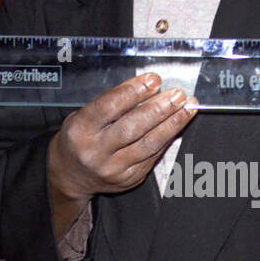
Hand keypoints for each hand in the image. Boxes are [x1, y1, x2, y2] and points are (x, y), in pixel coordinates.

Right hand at [47, 73, 196, 234]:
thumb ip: (111, 105)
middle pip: (132, 127)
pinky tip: (177, 125)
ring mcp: (113, 169)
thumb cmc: (80, 138)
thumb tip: (149, 90)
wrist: (71, 177)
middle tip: (177, 95)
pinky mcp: (129, 179)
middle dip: (159, 109)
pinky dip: (167, 139)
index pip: (109, 107)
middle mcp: (95, 151)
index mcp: (80, 130)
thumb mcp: (82, 117)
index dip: (133, 92)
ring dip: (172, 124)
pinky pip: (153, 157)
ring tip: (187, 108)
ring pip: (148, 144)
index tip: (153, 80)